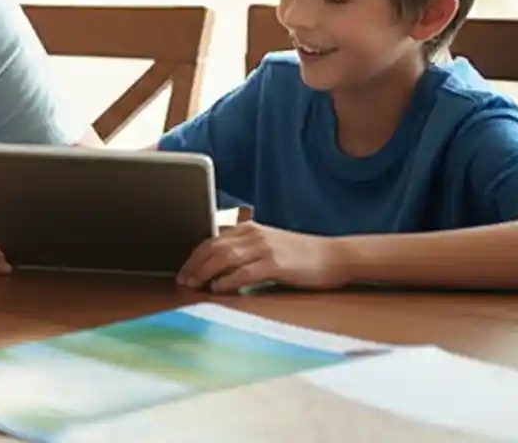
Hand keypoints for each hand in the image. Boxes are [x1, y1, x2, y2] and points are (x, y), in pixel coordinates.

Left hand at [177, 222, 347, 292]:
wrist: (335, 257)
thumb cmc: (301, 256)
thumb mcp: (269, 246)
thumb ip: (245, 251)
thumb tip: (217, 268)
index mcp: (250, 228)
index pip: (212, 239)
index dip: (193, 256)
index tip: (183, 271)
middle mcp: (254, 234)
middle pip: (213, 247)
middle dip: (193, 265)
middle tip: (182, 282)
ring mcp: (265, 248)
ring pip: (224, 257)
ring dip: (204, 272)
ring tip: (194, 285)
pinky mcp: (276, 264)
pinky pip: (245, 272)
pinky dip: (227, 280)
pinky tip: (218, 288)